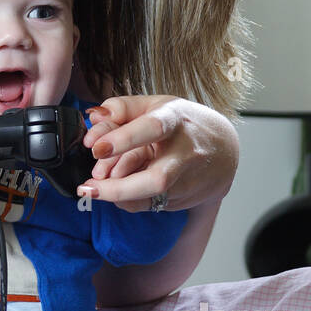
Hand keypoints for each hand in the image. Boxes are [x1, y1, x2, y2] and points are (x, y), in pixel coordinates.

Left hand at [78, 95, 238, 212]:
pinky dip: (127, 200)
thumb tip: (93, 115)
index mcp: (175, 120)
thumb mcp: (155, 105)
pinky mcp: (182, 198)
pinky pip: (149, 204)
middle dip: (119, 188)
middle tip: (87, 186)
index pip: (152, 128)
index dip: (124, 139)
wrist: (223, 150)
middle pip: (157, 178)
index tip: (95, 147)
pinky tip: (115, 190)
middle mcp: (185, 152)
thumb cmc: (182, 124)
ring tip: (93, 188)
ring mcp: (186, 179)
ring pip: (151, 196)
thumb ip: (122, 107)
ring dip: (119, 195)